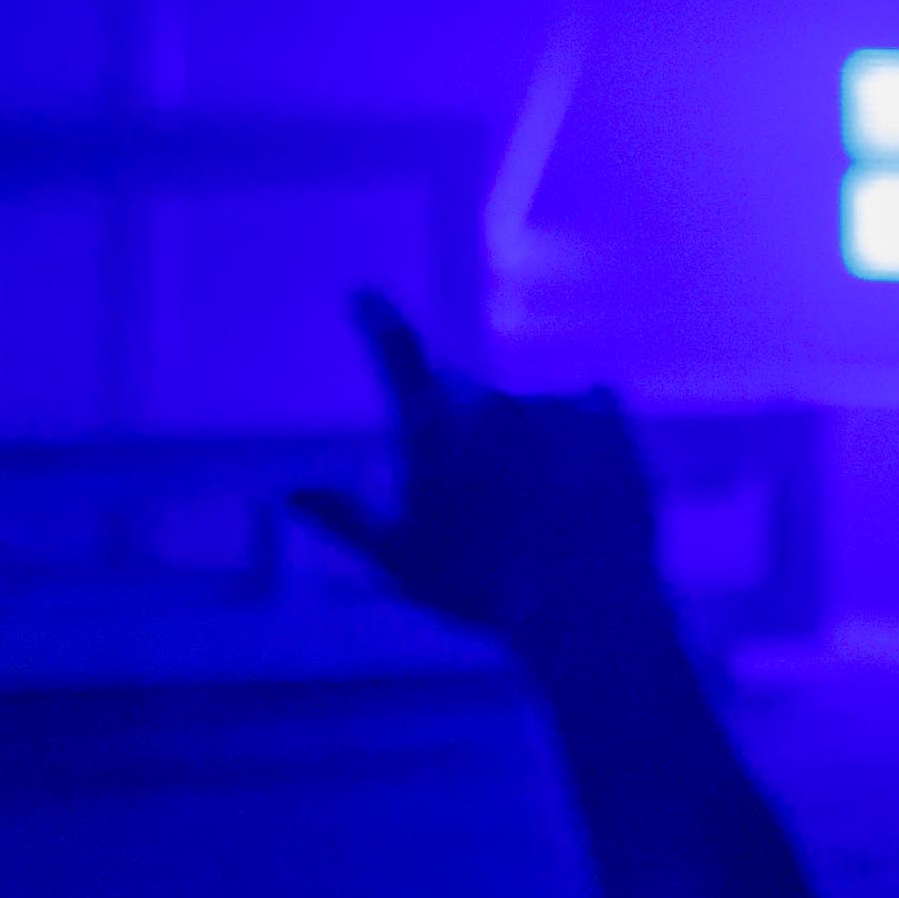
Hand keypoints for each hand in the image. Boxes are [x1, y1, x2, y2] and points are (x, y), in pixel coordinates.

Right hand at [298, 291, 673, 666]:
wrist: (583, 603)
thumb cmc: (481, 588)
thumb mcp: (400, 560)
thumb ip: (345, 518)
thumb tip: (293, 492)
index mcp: (432, 429)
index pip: (398, 357)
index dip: (380, 323)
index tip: (367, 294)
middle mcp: (487, 402)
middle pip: (466, 399)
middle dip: (469, 432)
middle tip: (484, 503)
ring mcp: (548, 404)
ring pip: (530, 414)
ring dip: (531, 444)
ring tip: (545, 516)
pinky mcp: (605, 418)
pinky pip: (590, 408)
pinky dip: (584, 434)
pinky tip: (586, 480)